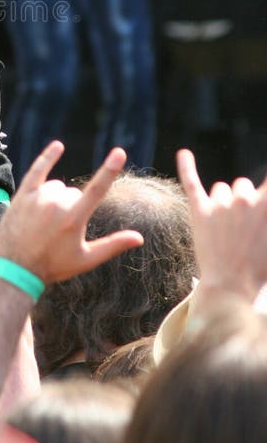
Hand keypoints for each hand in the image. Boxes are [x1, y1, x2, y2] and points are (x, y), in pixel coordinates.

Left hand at [0, 142, 143, 284]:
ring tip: (45, 222)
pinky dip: (48, 157)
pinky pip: (37, 170)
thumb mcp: (86, 259)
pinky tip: (58, 146)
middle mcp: (56, 205)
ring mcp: (38, 198)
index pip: (97, 189)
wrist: (16, 269)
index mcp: (74, 219)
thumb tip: (139, 237)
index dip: (109, 169)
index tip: (119, 152)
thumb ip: (113, 245)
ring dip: (57, 198)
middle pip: (74, 194)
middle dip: (72, 208)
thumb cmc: (54, 266)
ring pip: (58, 187)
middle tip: (58, 230)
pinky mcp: (23, 195)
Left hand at [176, 148, 266, 300]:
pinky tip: (183, 154)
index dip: (262, 188)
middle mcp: (244, 199)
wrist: (230, 289)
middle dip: (242, 201)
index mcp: (266, 205)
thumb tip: (261, 207)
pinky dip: (186, 167)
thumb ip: (265, 215)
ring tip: (224, 231)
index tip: (258, 191)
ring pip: (221, 189)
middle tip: (242, 230)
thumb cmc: (259, 269)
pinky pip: (191, 182)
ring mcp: (220, 204)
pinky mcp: (199, 211)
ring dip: (222, 203)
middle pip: (242, 185)